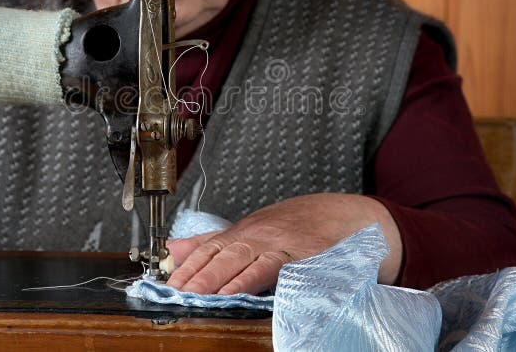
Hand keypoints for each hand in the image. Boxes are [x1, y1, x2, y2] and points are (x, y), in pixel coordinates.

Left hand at [166, 193, 401, 294]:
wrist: (348, 216)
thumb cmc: (299, 227)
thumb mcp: (252, 231)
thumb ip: (212, 242)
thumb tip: (172, 250)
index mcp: (245, 233)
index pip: (208, 251)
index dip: (187, 269)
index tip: (167, 287)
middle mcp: (261, 236)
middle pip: (224, 258)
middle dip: (200, 278)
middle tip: (178, 296)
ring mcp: (285, 245)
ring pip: (250, 264)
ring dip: (226, 282)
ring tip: (205, 299)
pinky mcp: (309, 257)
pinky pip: (286, 271)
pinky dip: (268, 282)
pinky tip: (253, 294)